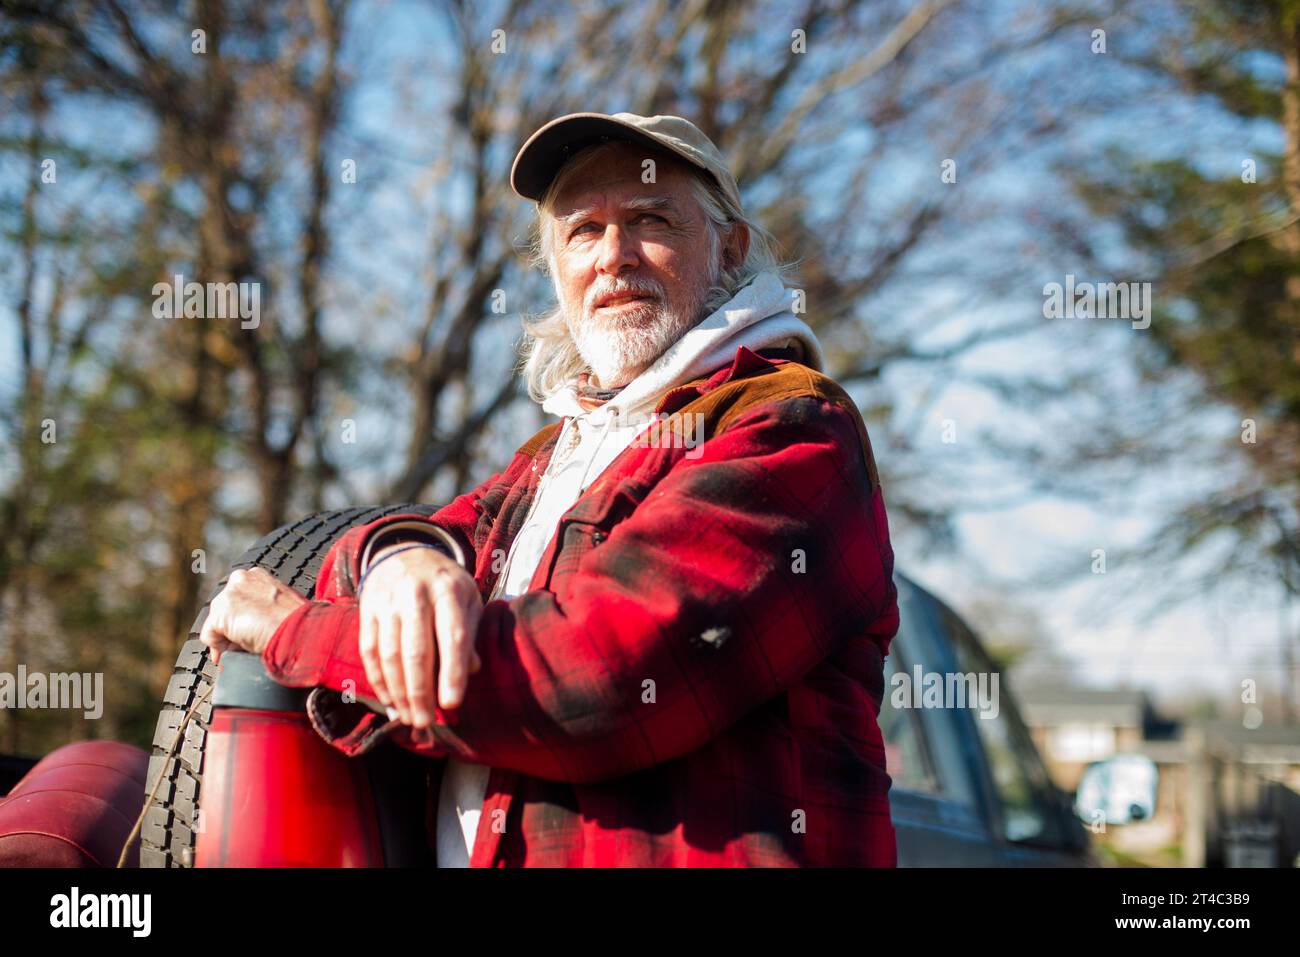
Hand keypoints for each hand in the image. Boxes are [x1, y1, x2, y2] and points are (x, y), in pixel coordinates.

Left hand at [199, 567, 308, 664]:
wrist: (300, 630)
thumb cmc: (298, 621)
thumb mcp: (281, 605)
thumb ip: (263, 607)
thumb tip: (253, 625)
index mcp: (257, 575)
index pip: (238, 598)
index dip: (241, 618)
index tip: (248, 632)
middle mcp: (240, 579)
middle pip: (224, 609)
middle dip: (231, 628)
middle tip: (245, 644)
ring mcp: (229, 595)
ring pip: (216, 622)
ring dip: (227, 638)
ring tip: (245, 648)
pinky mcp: (221, 613)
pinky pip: (209, 636)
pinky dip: (218, 648)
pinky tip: (236, 652)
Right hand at [358, 544, 482, 727]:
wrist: (405, 553)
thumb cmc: (445, 586)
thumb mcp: (468, 600)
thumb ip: (470, 634)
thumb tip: (471, 671)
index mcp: (448, 591)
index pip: (452, 637)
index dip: (452, 673)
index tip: (451, 704)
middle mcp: (416, 595)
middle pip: (416, 651)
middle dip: (420, 692)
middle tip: (426, 721)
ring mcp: (387, 602)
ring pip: (389, 655)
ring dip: (398, 692)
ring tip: (409, 718)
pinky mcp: (367, 611)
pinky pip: (369, 651)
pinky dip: (378, 680)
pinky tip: (390, 701)